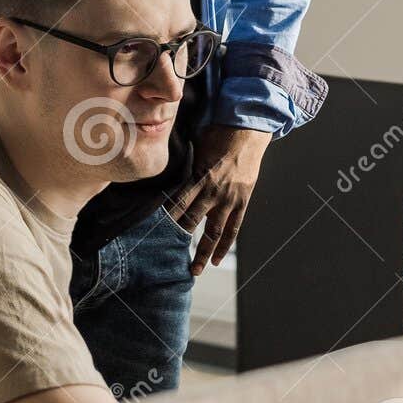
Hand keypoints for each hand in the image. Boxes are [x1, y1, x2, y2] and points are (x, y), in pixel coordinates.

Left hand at [170, 125, 271, 274]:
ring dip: (204, 253)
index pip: (178, 203)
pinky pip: (234, 229)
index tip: (153, 234)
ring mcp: (229, 199)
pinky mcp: (242, 202)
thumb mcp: (197, 148)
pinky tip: (218, 259)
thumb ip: (185, 166)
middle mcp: (213, 191)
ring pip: (214, 232)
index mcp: (199, 177)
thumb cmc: (219, 136)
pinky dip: (226, 246)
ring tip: (195, 270)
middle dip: (179, 240)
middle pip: (192, 221)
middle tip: (166, 257)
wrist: (248, 132)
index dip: (166, 219)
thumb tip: (165, 171)